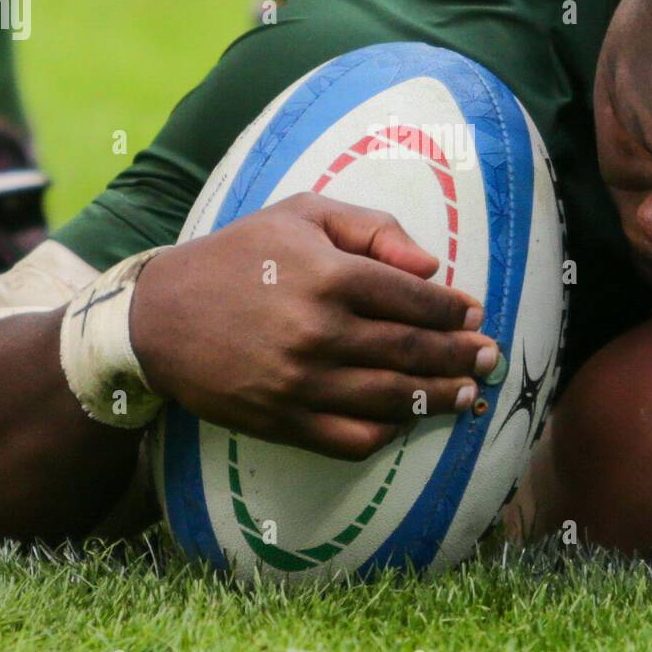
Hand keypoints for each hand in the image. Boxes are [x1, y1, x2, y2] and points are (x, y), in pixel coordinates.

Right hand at [129, 192, 497, 459]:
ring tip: (469, 395)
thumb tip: (432, 267)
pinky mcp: (284, 421)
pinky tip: (408, 421)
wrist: (161, 315)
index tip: (473, 314)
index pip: (415, 299)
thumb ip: (372, 228)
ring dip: (440, 399)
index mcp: (329, 275)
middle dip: (462, 356)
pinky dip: (389, 433)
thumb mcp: (302, 213)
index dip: (454, 311)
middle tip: (490, 358)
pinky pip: (353, 438)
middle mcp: (321, 332)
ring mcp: (302, 383)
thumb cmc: (240, 254)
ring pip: (393, 400)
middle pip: (414, 352)